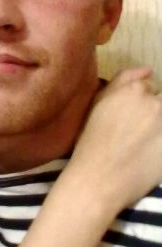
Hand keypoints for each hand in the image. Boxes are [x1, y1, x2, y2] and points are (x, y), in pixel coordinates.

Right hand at [67, 66, 161, 213]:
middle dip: (153, 111)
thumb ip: (123, 79)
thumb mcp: (99, 102)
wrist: (99, 177)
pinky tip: (151, 149)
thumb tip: (149, 69)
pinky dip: (160, 139)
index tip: (130, 116)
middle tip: (139, 130)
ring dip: (157, 124)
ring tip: (145, 140)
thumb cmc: (91, 139)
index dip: (139, 100)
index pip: (148, 86)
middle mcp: (155, 104)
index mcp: (133, 90)